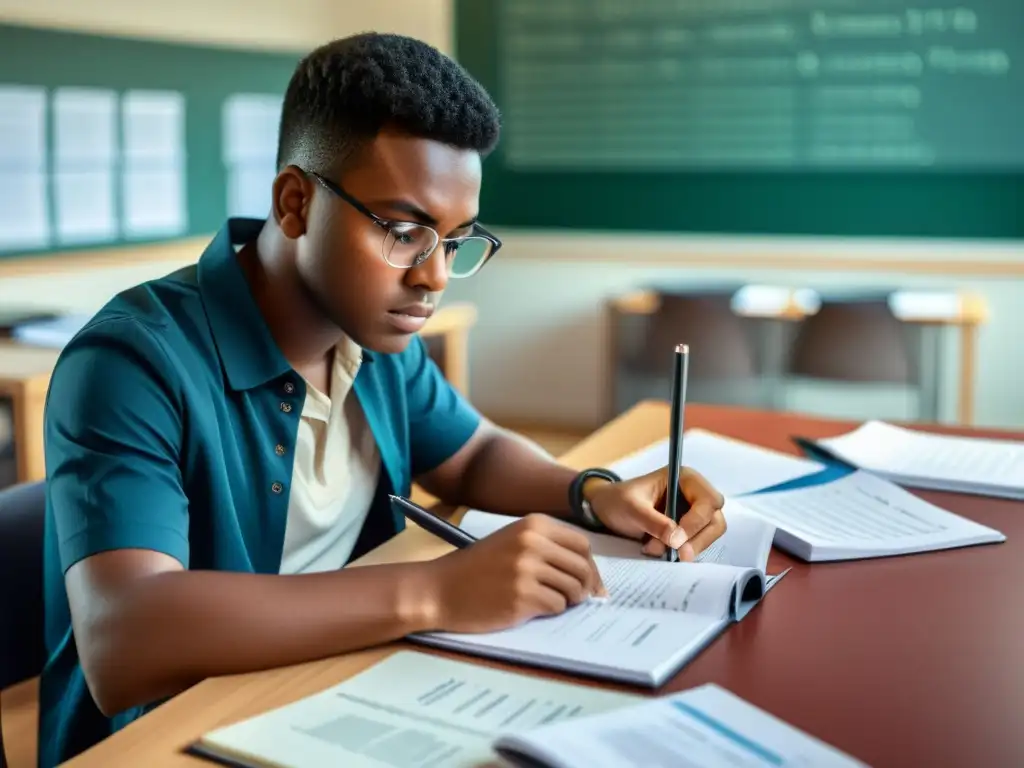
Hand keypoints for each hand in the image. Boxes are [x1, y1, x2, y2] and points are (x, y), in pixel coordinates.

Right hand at [422, 514, 606, 633]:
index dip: (591, 566)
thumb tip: (591, 577)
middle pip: (583, 568)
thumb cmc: (478, 568)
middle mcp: (533, 543)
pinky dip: (550, 610)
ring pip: (573, 589)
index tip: (590, 582)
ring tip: (549, 601)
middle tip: (578, 598)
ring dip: (568, 600)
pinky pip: (556, 606)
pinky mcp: (522, 597)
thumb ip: (549, 550)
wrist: (441, 589)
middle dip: (586, 587)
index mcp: (533, 525)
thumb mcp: (513, 542)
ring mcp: (527, 570)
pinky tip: (532, 608)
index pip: (582, 545)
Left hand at [585, 467, 725, 560]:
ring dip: (689, 547)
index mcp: (685, 478)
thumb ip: (654, 522)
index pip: (708, 501)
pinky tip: (658, 551)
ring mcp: (694, 512)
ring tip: (656, 550)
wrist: (606, 510)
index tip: (677, 539)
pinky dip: (682, 551)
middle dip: (697, 539)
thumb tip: (677, 539)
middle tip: (678, 555)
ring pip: (709, 535)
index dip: (697, 522)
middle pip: (715, 520)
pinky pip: (697, 544)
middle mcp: (695, 494)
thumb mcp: (631, 508)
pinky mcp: (688, 529)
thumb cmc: (618, 501)